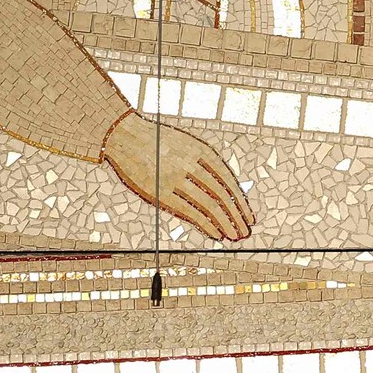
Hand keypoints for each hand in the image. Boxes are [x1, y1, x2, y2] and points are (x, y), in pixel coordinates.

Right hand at [102, 113, 254, 239]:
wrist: (123, 136)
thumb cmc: (158, 143)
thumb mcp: (187, 145)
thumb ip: (206, 165)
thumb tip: (228, 194)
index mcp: (200, 150)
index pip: (229, 182)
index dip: (241, 202)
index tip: (250, 217)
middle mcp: (190, 164)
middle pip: (222, 196)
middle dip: (237, 216)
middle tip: (246, 230)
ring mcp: (175, 179)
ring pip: (210, 206)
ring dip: (226, 224)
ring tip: (234, 236)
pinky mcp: (159, 193)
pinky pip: (190, 213)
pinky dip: (207, 225)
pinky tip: (217, 234)